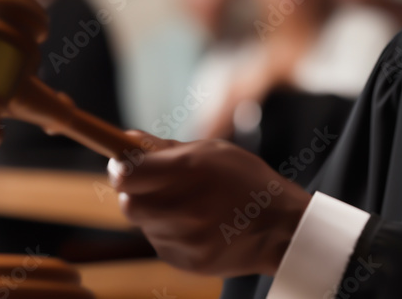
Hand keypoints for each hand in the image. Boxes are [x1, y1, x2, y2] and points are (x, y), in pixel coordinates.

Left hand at [109, 131, 311, 276]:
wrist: (282, 228)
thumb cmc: (246, 180)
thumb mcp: (212, 151)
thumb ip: (165, 148)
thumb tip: (127, 139)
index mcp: (191, 172)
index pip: (127, 175)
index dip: (119, 168)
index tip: (122, 164)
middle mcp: (186, 209)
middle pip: (128, 204)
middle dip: (133, 192)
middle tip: (149, 184)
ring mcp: (186, 240)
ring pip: (144, 223)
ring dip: (153, 211)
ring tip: (185, 204)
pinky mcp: (187, 262)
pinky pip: (159, 241)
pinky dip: (168, 231)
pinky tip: (195, 224)